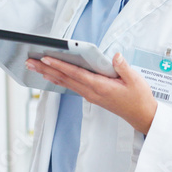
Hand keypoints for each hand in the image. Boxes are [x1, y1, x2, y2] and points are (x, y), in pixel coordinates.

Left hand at [27, 53, 158, 134]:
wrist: (141, 115)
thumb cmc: (139, 97)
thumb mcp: (135, 80)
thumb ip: (123, 67)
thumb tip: (115, 56)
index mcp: (101, 86)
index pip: (75, 74)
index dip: (60, 65)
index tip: (46, 58)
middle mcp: (92, 92)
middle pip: (64, 78)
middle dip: (46, 69)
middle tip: (30, 62)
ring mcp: (90, 95)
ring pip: (65, 83)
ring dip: (49, 74)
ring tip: (36, 67)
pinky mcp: (92, 96)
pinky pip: (71, 86)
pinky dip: (59, 80)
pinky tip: (52, 76)